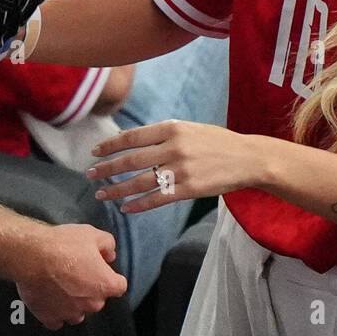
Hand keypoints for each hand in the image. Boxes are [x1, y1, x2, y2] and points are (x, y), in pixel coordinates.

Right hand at [15, 224, 127, 329]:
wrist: (32, 255)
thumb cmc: (63, 244)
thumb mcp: (92, 234)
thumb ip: (107, 245)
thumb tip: (109, 255)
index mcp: (105, 284)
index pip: (119, 286)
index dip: (110, 275)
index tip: (100, 268)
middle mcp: (91, 304)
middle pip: (97, 299)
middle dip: (90, 288)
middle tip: (76, 272)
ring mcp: (70, 313)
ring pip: (78, 312)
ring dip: (74, 303)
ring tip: (61, 286)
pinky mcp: (50, 318)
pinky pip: (57, 320)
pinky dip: (55, 312)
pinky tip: (49, 298)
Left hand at [87, 119, 259, 212]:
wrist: (247, 158)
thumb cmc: (216, 143)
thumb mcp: (189, 129)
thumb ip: (163, 135)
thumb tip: (133, 142)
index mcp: (172, 128)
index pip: (132, 137)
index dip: (110, 145)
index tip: (95, 151)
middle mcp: (173, 147)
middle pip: (130, 160)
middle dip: (106, 168)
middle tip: (89, 174)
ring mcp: (180, 169)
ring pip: (139, 182)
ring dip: (117, 189)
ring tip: (102, 194)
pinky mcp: (187, 189)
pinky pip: (156, 199)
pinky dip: (138, 204)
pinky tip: (125, 208)